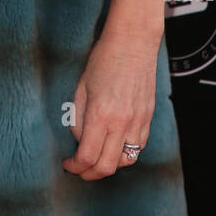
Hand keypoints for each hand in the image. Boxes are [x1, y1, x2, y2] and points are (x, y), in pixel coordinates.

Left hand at [61, 26, 159, 179]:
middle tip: (79, 168)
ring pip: (126, 161)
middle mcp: (122, 123)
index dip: (74, 167)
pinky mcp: (148, 118)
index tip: (67, 163)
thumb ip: (78, 118)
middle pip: (107, 167)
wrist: (133, 42)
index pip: (87, 157)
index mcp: (101, 114)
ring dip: (109, 165)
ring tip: (96, 157)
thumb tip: (80, 140)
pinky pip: (139, 147)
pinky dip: (125, 153)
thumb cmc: (103, 59)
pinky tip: (114, 145)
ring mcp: (138, 122)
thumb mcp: (81, 87)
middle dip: (89, 174)